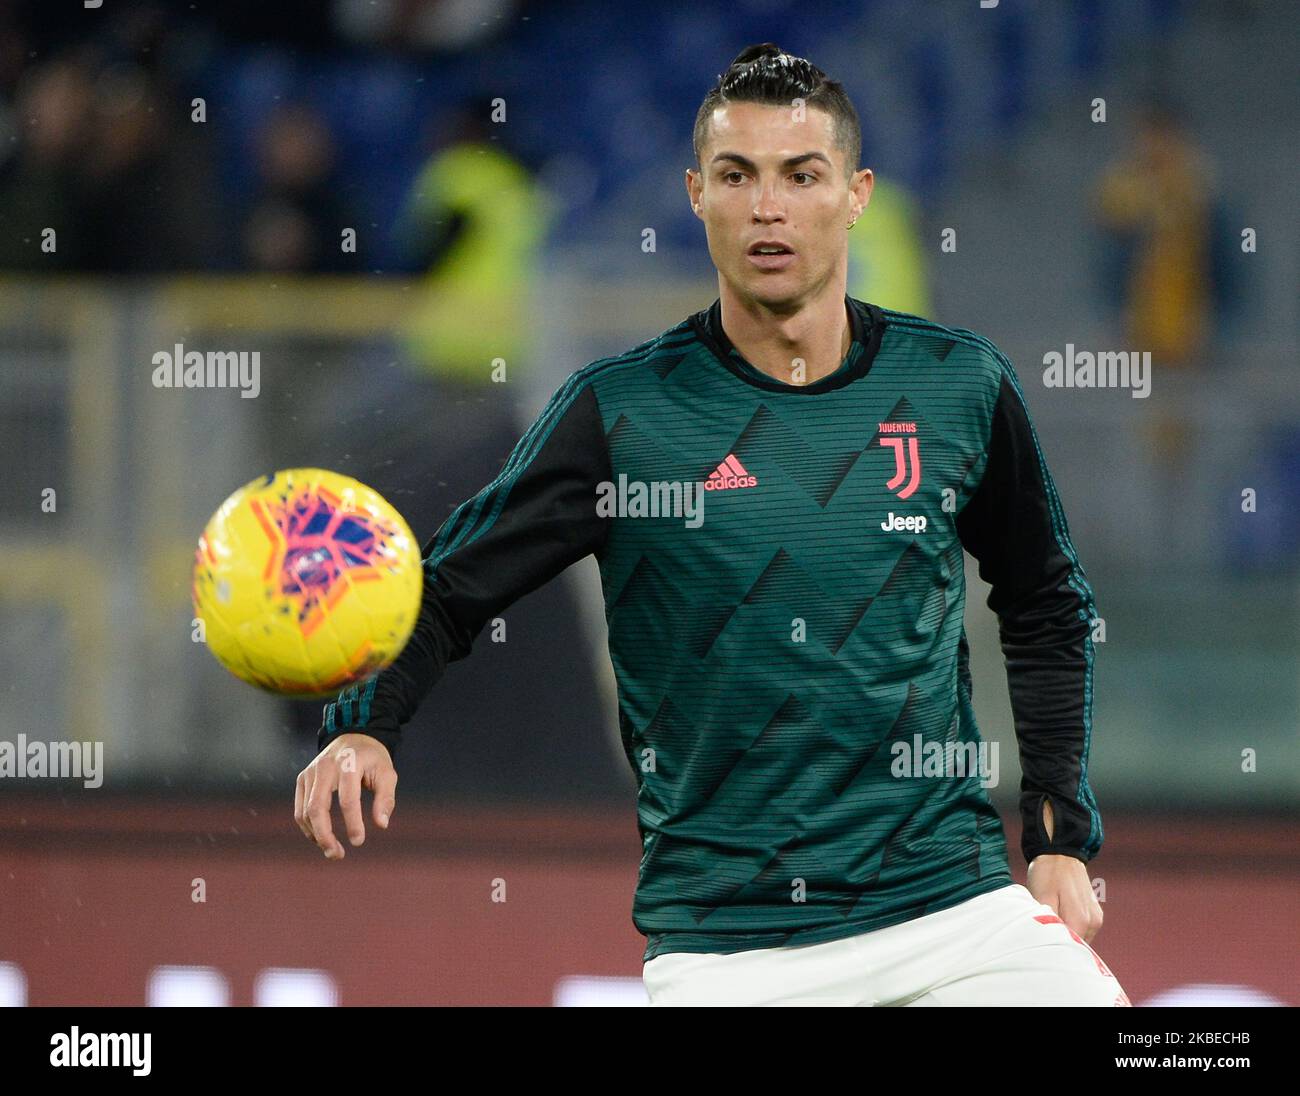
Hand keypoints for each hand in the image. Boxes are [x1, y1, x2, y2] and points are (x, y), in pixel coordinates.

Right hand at [295, 733, 396, 859]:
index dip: (352, 823)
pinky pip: (300, 808)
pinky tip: (321, 838)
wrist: (352, 736)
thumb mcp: (387, 773)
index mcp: (349, 763)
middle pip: (317, 808)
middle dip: (325, 836)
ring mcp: (310, 772)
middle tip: (337, 855)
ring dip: (316, 836)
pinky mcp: (302, 778)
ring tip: (332, 851)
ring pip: (305, 811)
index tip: (358, 841)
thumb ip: (386, 799)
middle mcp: (325, 767)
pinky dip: (308, 827)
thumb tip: (381, 825)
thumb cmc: (372, 759)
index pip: (347, 799)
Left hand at [1026, 854, 1102, 942]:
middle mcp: (1093, 923)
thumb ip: (1049, 924)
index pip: (1070, 949)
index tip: (1041, 941)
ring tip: (1050, 920)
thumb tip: (1051, 942)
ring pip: (1079, 938)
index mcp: (1081, 921)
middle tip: (1042, 930)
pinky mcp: (1094, 913)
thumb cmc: (1048, 874)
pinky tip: (1058, 915)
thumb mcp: (1042, 898)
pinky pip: (1082, 929)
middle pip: (1075, 945)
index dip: (1054, 948)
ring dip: (1065, 934)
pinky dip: (1070, 927)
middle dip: (1060, 942)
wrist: (1059, 852)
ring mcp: (1096, 918)